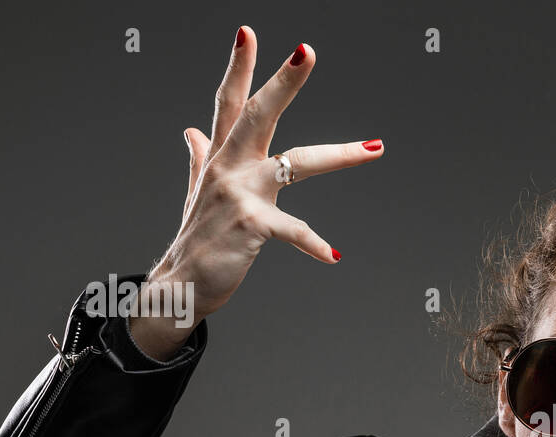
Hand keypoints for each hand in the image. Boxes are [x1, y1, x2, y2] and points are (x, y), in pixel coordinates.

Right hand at [144, 26, 383, 327]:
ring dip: (339, 154)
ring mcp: (240, 195)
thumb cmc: (198, 239)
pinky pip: (292, 231)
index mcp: (221, 157)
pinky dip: (314, 244)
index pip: (231, 103)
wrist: (181, 284)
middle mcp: (229, 168)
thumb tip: (191, 131)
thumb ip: (200, 158)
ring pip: (296, 163)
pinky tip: (333, 255)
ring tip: (374, 148)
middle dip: (284, 82)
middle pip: (259, 114)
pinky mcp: (251, 226)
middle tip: (306, 51)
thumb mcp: (199, 192)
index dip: (240, 67)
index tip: (248, 32)